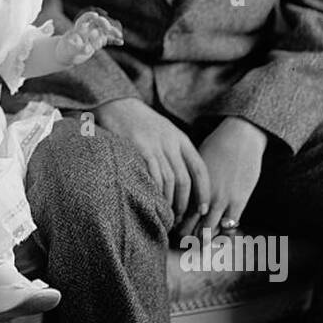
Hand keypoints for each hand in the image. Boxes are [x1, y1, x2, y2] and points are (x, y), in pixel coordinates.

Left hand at [55, 10, 123, 65]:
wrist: (66, 55)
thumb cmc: (65, 51)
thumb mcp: (70, 50)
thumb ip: (78, 49)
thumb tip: (87, 48)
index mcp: (78, 28)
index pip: (85, 19)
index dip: (90, 16)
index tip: (96, 16)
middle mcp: (87, 30)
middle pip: (97, 23)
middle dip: (104, 24)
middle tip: (108, 29)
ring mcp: (93, 35)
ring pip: (104, 30)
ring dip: (112, 32)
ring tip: (119, 35)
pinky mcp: (97, 42)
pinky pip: (106, 40)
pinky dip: (113, 40)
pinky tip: (120, 42)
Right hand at [96, 97, 209, 227]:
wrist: (117, 103)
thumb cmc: (139, 122)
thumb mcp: (164, 132)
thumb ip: (174, 152)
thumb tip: (182, 181)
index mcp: (180, 139)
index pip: (200, 169)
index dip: (204, 191)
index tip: (203, 209)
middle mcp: (171, 142)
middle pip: (185, 179)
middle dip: (184, 203)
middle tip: (180, 219)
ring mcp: (155, 145)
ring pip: (169, 181)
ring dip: (169, 202)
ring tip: (165, 215)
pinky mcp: (139, 147)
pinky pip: (152, 175)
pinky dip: (155, 192)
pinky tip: (152, 202)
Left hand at [177, 118, 266, 240]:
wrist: (239, 138)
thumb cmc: (216, 146)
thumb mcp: (195, 163)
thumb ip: (187, 179)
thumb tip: (176, 189)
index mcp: (190, 187)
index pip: (179, 215)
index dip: (176, 226)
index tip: (174, 231)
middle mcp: (204, 196)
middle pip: (191, 227)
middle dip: (188, 238)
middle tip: (185, 245)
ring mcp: (222, 200)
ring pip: (210, 230)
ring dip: (205, 240)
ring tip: (202, 246)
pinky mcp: (239, 201)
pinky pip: (230, 226)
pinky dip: (224, 234)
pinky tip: (222, 238)